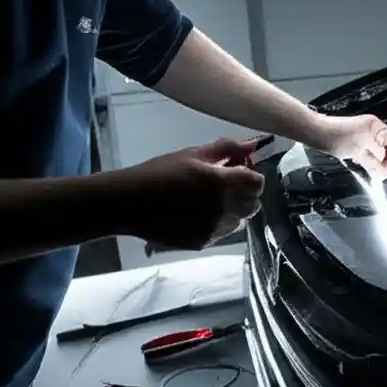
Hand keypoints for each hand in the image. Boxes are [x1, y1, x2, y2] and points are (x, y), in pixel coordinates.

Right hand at [121, 137, 265, 249]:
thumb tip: (253, 144)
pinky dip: (219, 223)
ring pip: (240, 220)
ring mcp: (214, 229)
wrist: (129, 203)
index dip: (251, 175)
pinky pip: (223, 233)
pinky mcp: (203, 242)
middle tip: (225, 183)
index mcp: (222, 182)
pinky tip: (198, 213)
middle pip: (253, 203)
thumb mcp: (193, 154)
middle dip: (245, 192)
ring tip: (210, 199)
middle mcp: (222, 208)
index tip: (237, 170)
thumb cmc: (160, 172)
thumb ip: (227, 148)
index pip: (257, 182)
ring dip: (234, 209)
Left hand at [312, 114, 386, 180]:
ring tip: (367, 167)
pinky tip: (358, 161)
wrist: (317, 133)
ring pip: (376, 151)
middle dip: (382, 161)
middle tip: (377, 174)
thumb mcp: (358, 153)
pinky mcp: (356, 137)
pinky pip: (367, 150)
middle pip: (386, 148)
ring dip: (373, 160)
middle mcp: (373, 127)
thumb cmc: (335, 138)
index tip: (385, 172)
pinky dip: (365, 157)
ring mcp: (364, 131)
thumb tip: (383, 175)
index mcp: (376, 127)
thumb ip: (373, 165)